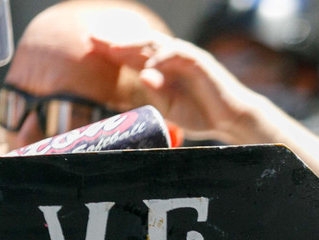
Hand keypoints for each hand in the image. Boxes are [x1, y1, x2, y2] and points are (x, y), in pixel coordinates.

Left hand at [88, 33, 255, 139]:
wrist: (230, 119)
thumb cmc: (201, 115)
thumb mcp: (170, 109)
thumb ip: (155, 95)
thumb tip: (143, 76)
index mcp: (161, 70)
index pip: (132, 55)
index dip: (111, 49)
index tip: (89, 45)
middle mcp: (170, 60)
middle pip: (139, 44)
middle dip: (115, 41)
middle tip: (93, 40)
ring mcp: (184, 58)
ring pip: (156, 43)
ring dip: (135, 44)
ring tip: (115, 49)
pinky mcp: (200, 62)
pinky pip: (178, 53)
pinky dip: (163, 57)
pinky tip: (149, 64)